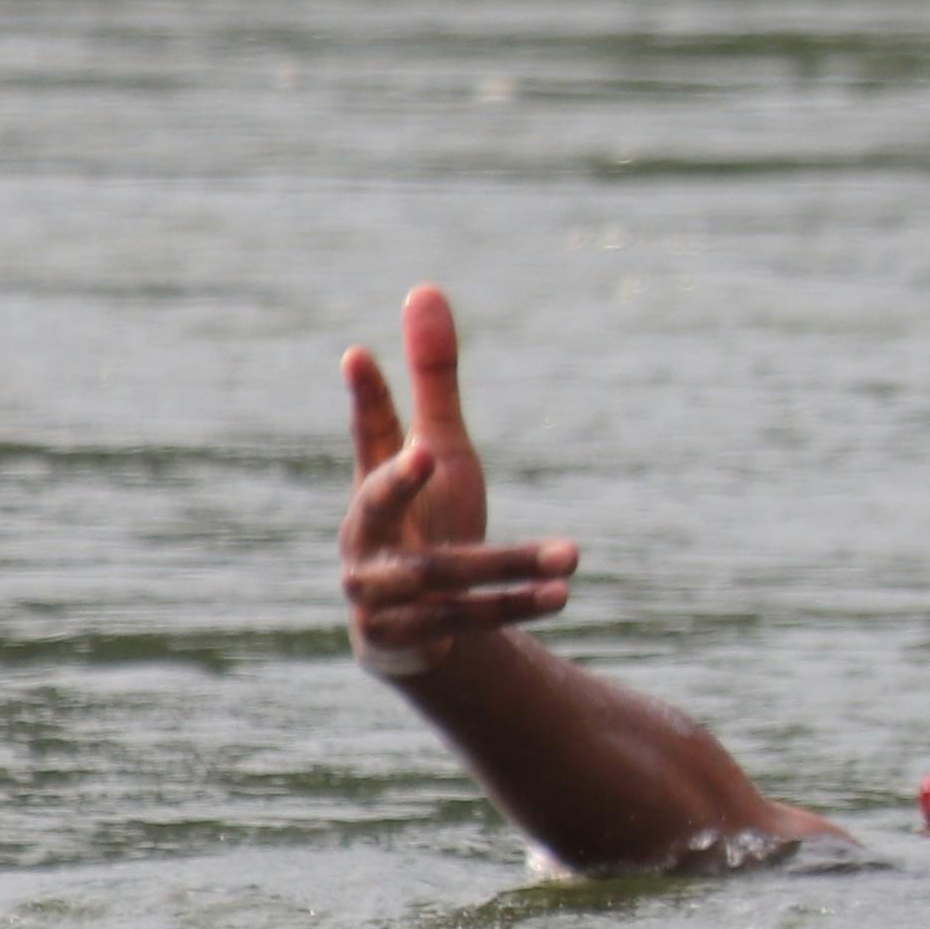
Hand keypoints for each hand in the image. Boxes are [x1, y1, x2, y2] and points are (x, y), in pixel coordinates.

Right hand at [339, 285, 582, 683]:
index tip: (356, 355)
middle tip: (432, 451)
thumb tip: (425, 288)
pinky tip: (559, 593)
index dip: (363, 400)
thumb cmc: (429, 520)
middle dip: (400, 481)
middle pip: (375, 506)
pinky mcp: (398, 640)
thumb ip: (432, 380)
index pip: (364, 437)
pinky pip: (458, 622)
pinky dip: (509, 607)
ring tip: (572, 555)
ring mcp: (373, 593)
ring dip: (508, 566)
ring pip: (439, 576)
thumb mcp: (443, 452)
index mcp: (371, 489)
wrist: (420, 630)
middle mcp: (361, 539)